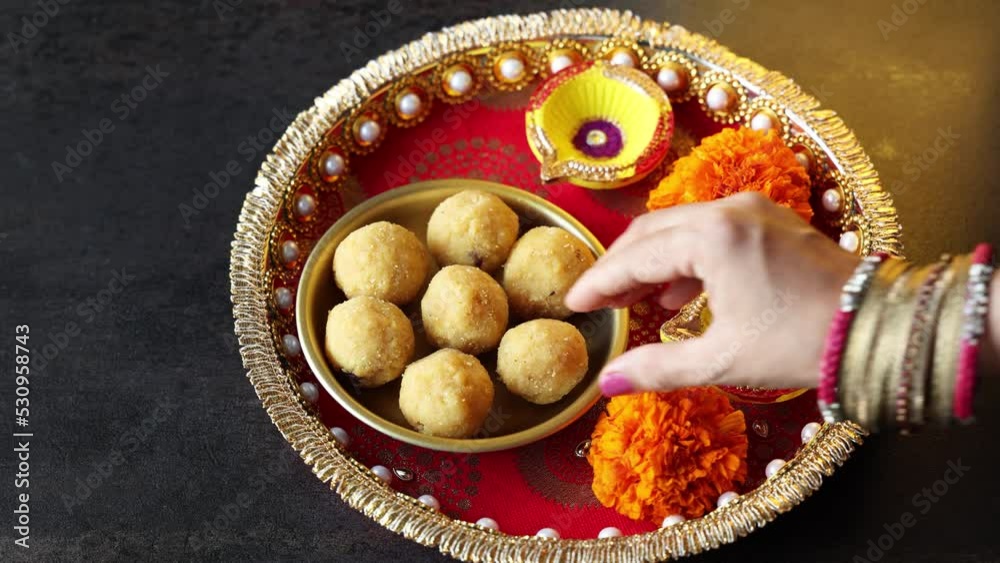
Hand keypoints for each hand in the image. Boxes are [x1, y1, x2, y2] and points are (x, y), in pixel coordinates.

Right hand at [565, 192, 860, 395]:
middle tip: (596, 299)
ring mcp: (754, 209)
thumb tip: (607, 383)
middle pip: (652, 232)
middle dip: (620, 266)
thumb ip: (657, 368)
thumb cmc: (798, 343)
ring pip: (681, 227)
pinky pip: (711, 229)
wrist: (875, 329)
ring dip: (652, 260)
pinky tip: (680, 291)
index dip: (599, 282)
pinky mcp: (772, 219)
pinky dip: (685, 255)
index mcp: (711, 237)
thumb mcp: (721, 360)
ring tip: (634, 299)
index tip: (573, 302)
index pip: (635, 257)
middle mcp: (729, 210)